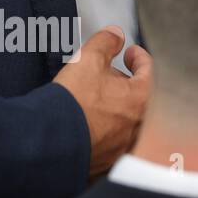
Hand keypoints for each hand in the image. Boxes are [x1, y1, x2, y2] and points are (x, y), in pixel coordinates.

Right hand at [53, 26, 152, 179]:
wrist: (48, 141)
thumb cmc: (73, 102)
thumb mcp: (89, 59)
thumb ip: (106, 42)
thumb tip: (115, 34)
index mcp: (142, 98)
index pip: (148, 70)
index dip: (138, 57)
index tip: (131, 53)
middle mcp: (139, 125)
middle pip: (139, 96)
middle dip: (126, 83)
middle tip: (109, 76)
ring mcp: (123, 145)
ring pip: (126, 120)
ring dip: (116, 107)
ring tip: (98, 100)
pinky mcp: (106, 162)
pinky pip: (111, 141)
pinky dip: (104, 129)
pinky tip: (90, 125)